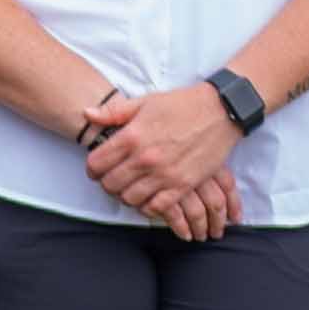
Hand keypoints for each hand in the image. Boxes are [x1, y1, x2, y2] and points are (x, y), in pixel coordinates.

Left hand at [83, 82, 248, 235]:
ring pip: (130, 199)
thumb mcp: (145, 102)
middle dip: (106, 183)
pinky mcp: (183, 185)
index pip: (96, 163)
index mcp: (132, 136)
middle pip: (110, 184)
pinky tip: (148, 196)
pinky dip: (147, 206)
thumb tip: (88, 114)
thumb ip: (114, 112)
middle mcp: (145, 158)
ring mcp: (164, 174)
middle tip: (112, 179)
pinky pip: (155, 207)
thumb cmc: (181, 104)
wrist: (220, 111)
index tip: (97, 168)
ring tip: (130, 188)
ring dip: (126, 196)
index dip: (92, 168)